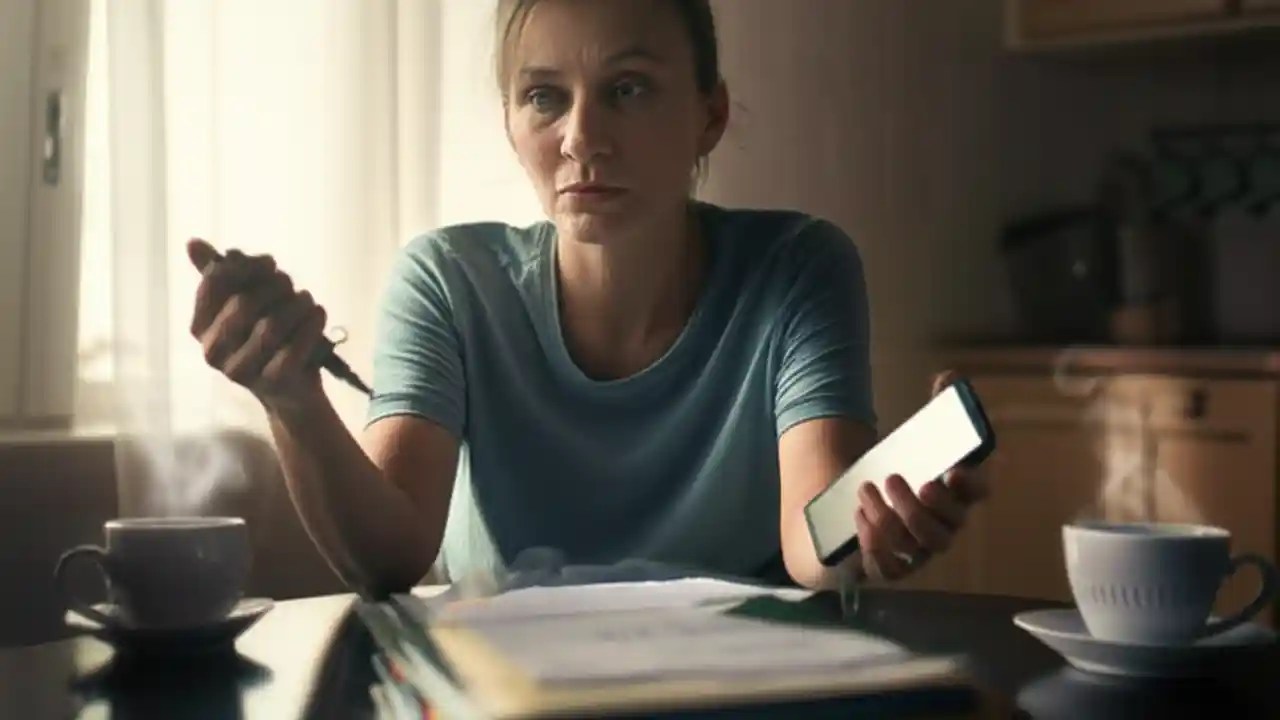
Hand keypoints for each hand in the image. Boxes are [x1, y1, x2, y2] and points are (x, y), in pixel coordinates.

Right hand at [187, 238, 327, 407]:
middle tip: (291, 285)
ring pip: (271, 325)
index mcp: (200, 327)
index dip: (246, 266)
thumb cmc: (264, 337)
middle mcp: (213, 352)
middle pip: (244, 303)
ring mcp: (241, 371)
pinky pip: (294, 347)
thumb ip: (221, 274)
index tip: (270, 263)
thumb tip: (192, 242)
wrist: (291, 390)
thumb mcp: (243, 302)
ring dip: (297, 304)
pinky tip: (317, 316)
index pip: (214, 283)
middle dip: (275, 286)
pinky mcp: (272, 383)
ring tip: (308, 300)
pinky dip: (310, 326)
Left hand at [854, 370, 990, 581]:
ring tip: (866, 492)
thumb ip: (936, 408)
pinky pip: (891, 569)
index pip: (980, 493)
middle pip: (948, 528)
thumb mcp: (915, 439)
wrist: (858, 502)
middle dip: (920, 507)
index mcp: (957, 493)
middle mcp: (945, 526)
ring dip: (891, 520)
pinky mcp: (893, 566)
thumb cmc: (898, 470)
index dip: (972, 485)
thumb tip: (950, 377)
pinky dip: (875, 547)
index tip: (955, 473)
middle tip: (894, 480)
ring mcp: (920, 550)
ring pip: (917, 546)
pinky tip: (860, 518)